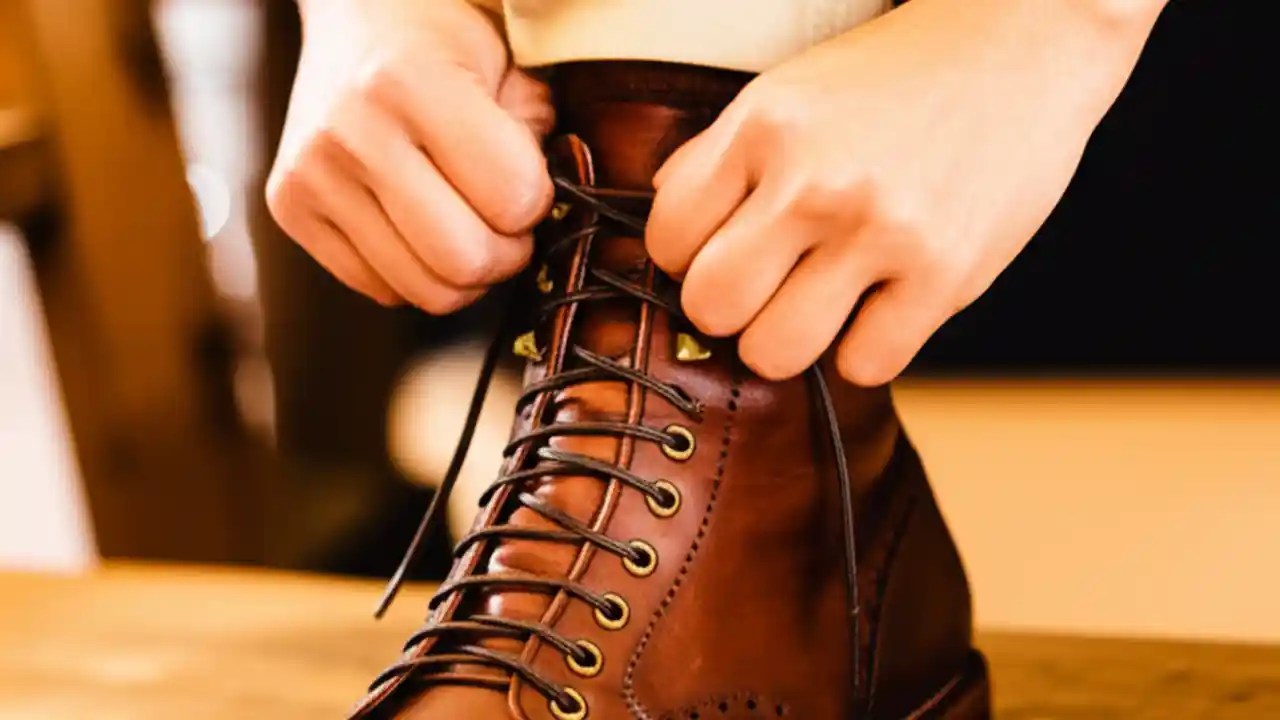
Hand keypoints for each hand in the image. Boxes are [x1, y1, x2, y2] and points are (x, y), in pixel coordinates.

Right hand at [267, 0, 553, 312]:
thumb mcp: (509, 63)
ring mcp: (311, 174)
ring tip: (467, 227)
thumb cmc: (443, 41)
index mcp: (410, 82)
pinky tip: (419, 227)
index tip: (530, 180)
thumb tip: (543, 212)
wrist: (354, 17)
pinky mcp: (289, 208)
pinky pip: (380, 289)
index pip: (513, 198)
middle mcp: (351, 131)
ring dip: (463, 274)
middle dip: (506, 253)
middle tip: (507, 224)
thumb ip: (536, 134)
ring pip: (423, 290)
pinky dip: (415, 273)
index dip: (539, 200)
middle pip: (464, 260)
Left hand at [647, 0, 1163, 384]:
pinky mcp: (945, 274)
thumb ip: (717, 157)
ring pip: (776, 352)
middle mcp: (813, 180)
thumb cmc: (893, 79)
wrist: (1019, 44)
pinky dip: (866, 349)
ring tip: (824, 303)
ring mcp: (881, 230)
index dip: (688, 259)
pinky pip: (864, 366)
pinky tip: (882, 307)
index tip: (727, 251)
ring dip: (793, 341)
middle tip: (769, 289)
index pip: (667, 240)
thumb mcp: (787, 93)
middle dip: (731, 312)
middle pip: (711, 307)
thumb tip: (666, 223)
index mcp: (761, 129)